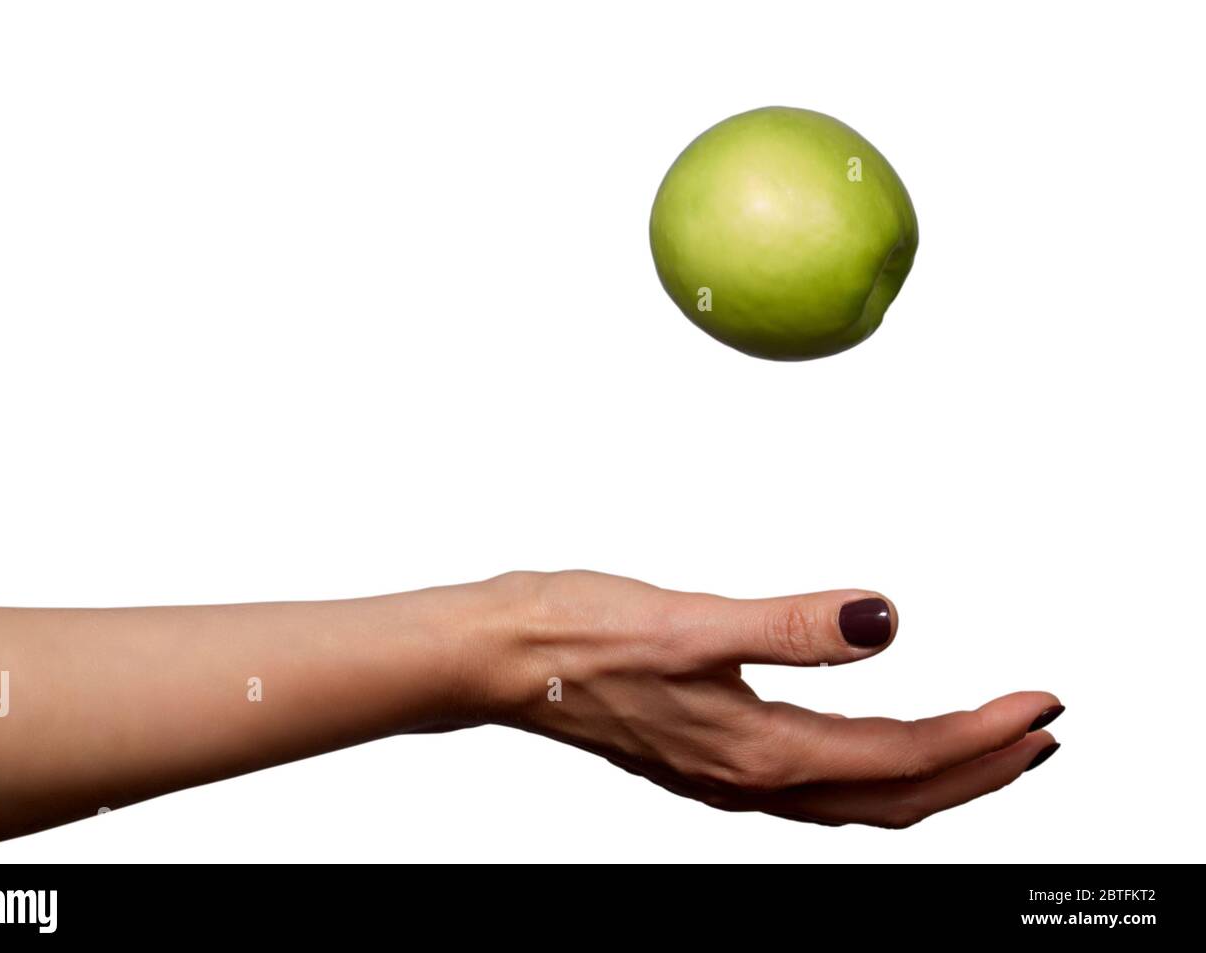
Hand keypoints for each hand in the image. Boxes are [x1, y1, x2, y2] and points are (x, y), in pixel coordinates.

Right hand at [469, 571, 1061, 827]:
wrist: (498, 657)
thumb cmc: (575, 636)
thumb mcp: (689, 620)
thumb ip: (790, 626)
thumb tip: (882, 621)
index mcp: (758, 752)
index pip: (904, 758)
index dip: (984, 736)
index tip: (1042, 705)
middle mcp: (751, 779)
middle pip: (896, 796)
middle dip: (980, 771)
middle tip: (1042, 736)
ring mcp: (730, 775)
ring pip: (861, 795)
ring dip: (934, 776)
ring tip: (987, 747)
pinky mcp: (709, 754)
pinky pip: (821, 783)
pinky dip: (876, 770)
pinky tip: (879, 743)